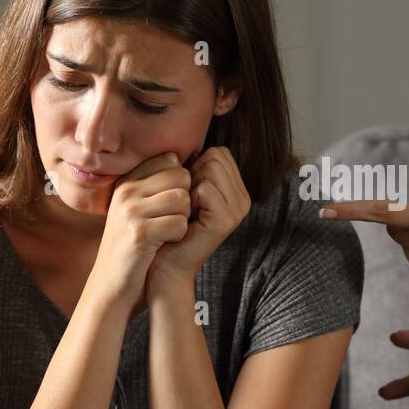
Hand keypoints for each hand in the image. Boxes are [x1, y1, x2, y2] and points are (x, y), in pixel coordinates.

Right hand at [90, 151, 194, 312]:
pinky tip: (164, 243)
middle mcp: (126, 191)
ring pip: (183, 198)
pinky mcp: (139, 233)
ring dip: (183, 218)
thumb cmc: (133, 245)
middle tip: (171, 219)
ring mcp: (131, 211)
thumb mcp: (137, 209)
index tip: (171, 203)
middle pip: (181, 176)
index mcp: (127, 181)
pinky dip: (178, 235)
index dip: (181, 180)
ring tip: (167, 232)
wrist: (111, 283)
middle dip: (186, 199)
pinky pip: (179, 223)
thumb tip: (190, 161)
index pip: (170, 159)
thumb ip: (156, 185)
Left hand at [146, 146, 250, 294]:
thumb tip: (192, 144)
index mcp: (237, 191)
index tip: (188, 193)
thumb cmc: (171, 227)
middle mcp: (243, 199)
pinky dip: (187, 200)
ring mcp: (238, 210)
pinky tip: (186, 220)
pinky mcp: (226, 220)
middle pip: (215, 156)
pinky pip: (203, 188)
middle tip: (186, 204)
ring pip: (210, 168)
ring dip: (189, 186)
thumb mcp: (187, 192)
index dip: (196, 166)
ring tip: (186, 211)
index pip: (219, 152)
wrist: (165, 265)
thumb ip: (196, 167)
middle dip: (193, 174)